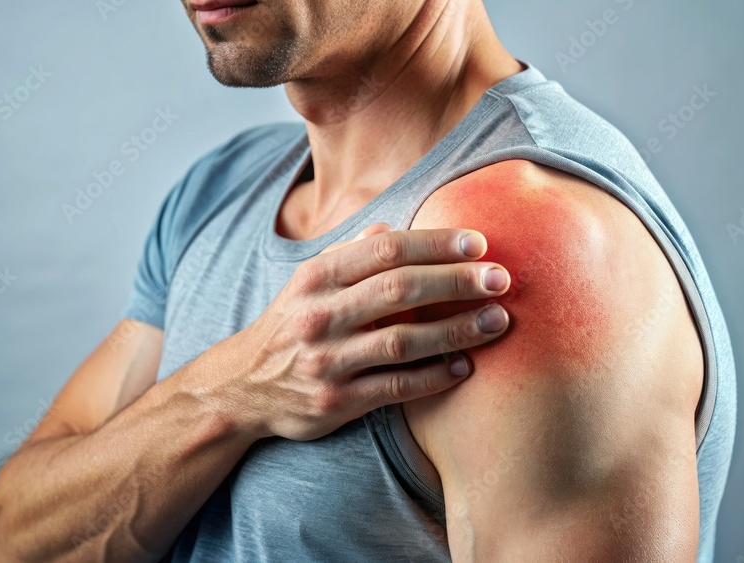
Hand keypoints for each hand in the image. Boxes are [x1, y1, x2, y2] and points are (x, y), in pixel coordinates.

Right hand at [237, 223, 511, 440]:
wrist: (242, 386)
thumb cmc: (292, 324)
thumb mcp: (309, 283)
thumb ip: (351, 255)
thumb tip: (393, 229)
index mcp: (317, 277)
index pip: (385, 250)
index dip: (436, 244)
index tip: (478, 244)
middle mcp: (320, 315)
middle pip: (399, 291)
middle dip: (456, 282)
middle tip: (501, 279)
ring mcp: (327, 361)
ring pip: (403, 342)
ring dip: (456, 330)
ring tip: (496, 321)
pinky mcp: (336, 402)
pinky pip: (395, 388)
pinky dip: (433, 377)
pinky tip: (464, 366)